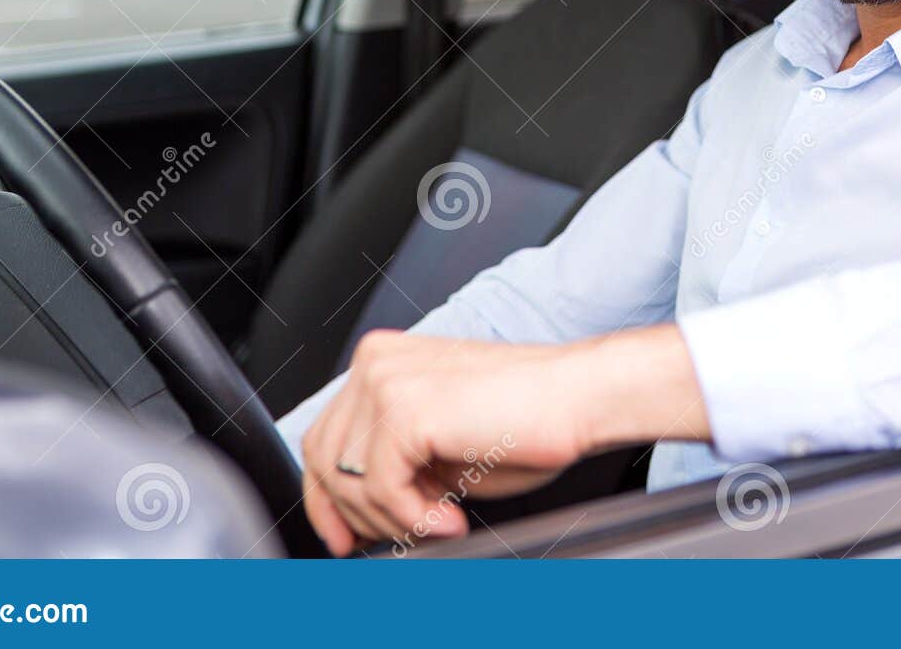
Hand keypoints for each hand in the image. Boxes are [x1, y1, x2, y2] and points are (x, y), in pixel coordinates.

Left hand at [299, 324, 707, 555]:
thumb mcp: (440, 446)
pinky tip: (450, 516)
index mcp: (382, 362)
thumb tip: (357, 516)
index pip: (323, 437)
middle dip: (357, 515)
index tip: (343, 538)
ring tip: (442, 519)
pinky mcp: (405, 410)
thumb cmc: (526, 419)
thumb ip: (393, 466)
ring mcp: (386, 382)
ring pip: (350, 479)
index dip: (326, 499)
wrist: (577, 397)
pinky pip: (381, 487)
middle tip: (400, 538)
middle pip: (325, 459)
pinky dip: (413, 516)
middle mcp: (376, 363)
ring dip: (394, 518)